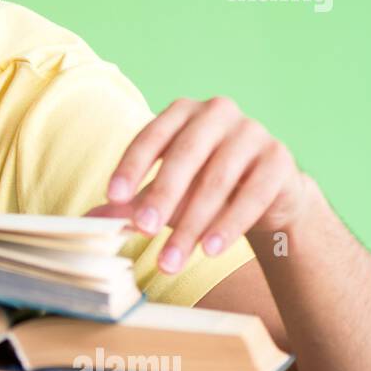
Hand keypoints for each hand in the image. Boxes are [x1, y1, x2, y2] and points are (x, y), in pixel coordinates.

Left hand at [86, 97, 316, 272]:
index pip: (151, 136)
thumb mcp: (166, 194)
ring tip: (172, 259)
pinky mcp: (279, 159)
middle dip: (162, 196)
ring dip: (193, 224)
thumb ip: (131, 203)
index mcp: (182, 112)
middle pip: (185, 156)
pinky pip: (253, 194)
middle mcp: (217, 113)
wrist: (266, 193)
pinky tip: (210, 250)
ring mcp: (252, 133)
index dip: (131, 166)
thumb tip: (90, 218)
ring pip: (218, 180)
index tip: (112, 197)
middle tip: (143, 231)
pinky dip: (229, 224)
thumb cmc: (203, 186)